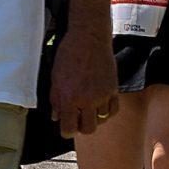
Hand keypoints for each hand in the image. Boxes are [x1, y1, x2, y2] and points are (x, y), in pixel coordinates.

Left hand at [50, 23, 117, 137]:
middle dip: (81, 127)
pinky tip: (100, 105)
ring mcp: (102, 95)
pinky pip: (113, 110)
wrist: (89, 38)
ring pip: (101, 120)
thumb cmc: (69, 54)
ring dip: (94, 117)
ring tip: (89, 107)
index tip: (66, 127)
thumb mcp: (55, 78)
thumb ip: (56, 100)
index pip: (69, 129)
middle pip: (88, 129)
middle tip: (77, 118)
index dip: (66, 130)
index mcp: (69, 98)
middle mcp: (87, 100)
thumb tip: (57, 116)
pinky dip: (107, 111)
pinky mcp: (113, 89)